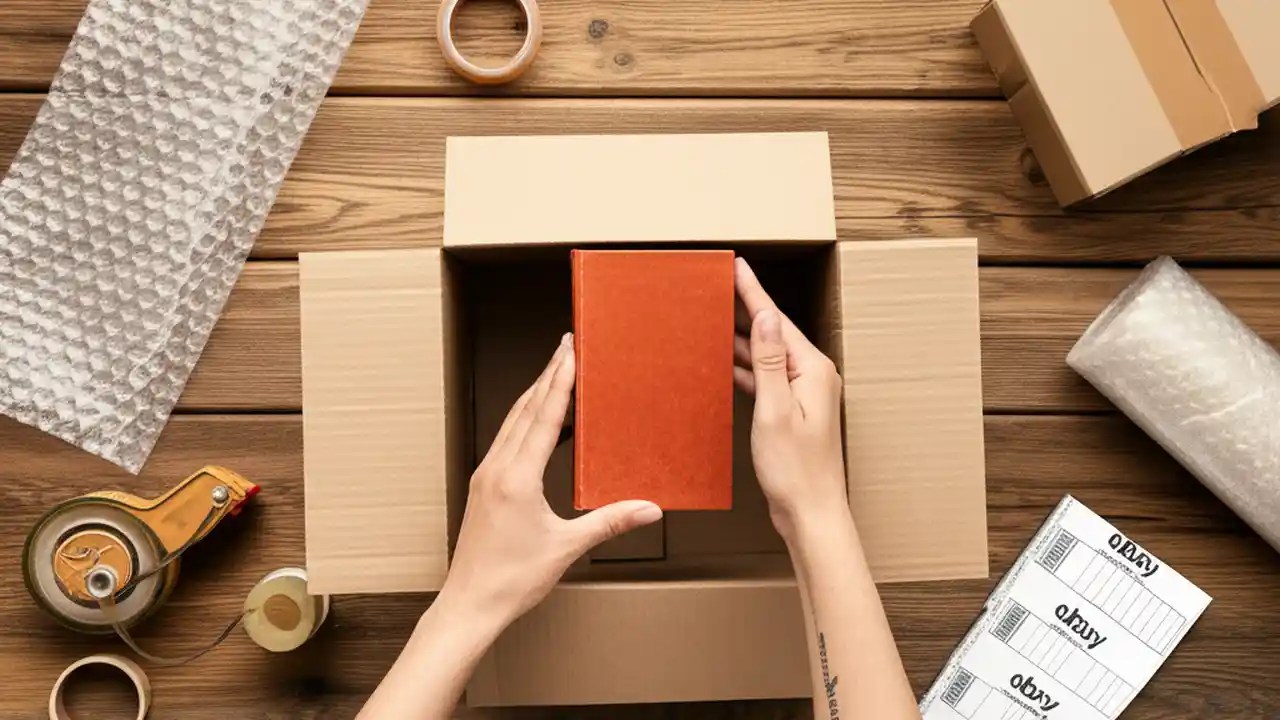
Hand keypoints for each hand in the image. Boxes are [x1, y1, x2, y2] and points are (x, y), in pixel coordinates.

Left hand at [437, 333, 663, 629]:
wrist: (470, 605)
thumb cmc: (509, 580)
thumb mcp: (567, 547)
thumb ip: (610, 522)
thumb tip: (647, 508)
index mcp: (516, 478)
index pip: (543, 416)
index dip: (560, 381)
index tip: (571, 352)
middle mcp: (496, 469)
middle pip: (525, 408)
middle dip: (548, 375)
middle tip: (567, 347)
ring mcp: (486, 475)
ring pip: (513, 421)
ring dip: (536, 394)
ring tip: (558, 373)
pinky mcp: (484, 486)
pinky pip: (508, 440)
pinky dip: (527, 420)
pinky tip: (542, 421)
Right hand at [733, 258, 848, 541]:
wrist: (810, 512)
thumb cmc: (795, 470)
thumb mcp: (775, 410)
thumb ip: (770, 362)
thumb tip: (765, 318)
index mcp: (812, 370)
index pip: (776, 320)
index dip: (753, 292)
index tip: (736, 266)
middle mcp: (812, 377)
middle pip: (773, 334)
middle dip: (745, 309)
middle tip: (719, 285)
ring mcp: (804, 395)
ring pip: (768, 357)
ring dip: (742, 341)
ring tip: (715, 319)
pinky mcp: (793, 413)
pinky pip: (767, 380)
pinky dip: (746, 370)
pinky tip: (726, 366)